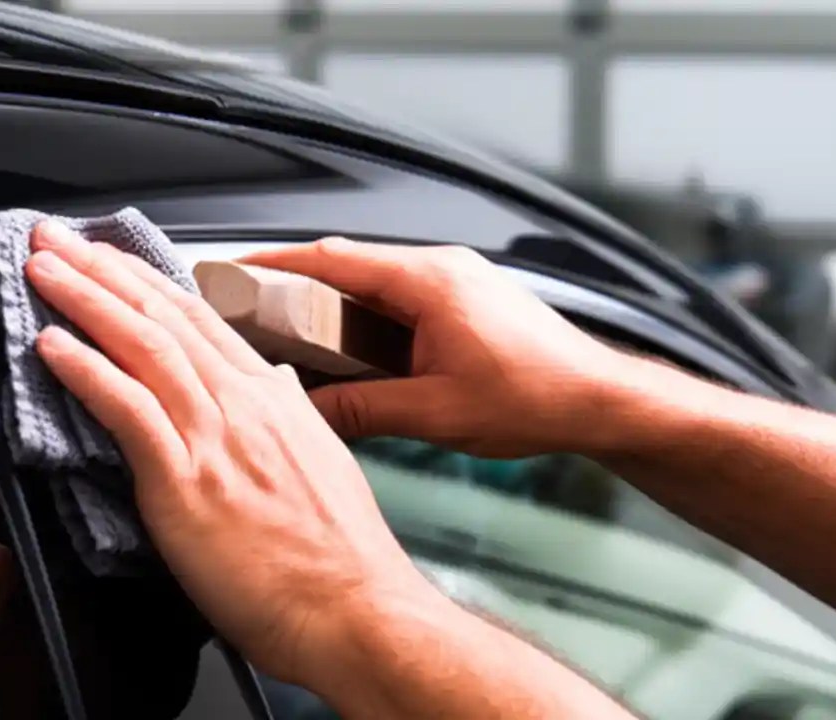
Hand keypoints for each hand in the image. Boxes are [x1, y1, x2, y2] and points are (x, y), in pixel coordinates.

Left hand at [26, 222, 430, 688]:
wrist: (357, 611)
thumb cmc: (340, 557)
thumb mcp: (320, 466)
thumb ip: (289, 420)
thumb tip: (275, 388)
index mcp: (273, 399)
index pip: (201, 319)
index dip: (148, 281)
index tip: (112, 259)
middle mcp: (244, 403)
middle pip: (165, 315)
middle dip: (104, 269)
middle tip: (58, 237)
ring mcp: (215, 437)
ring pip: (143, 344)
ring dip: (85, 299)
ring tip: (43, 269)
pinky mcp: (187, 481)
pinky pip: (128, 409)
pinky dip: (86, 371)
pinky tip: (51, 345)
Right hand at [242, 237, 623, 457]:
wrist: (601, 400)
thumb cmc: (540, 397)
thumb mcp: (437, 414)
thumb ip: (365, 410)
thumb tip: (310, 411)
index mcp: (430, 282)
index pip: (333, 260)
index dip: (276, 264)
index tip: (234, 271)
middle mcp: (441, 269)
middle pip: (347, 265)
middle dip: (294, 286)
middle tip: (250, 311)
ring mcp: (455, 281)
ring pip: (373, 281)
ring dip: (333, 305)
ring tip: (291, 336)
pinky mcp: (464, 300)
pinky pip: (399, 297)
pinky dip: (366, 317)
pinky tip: (351, 351)